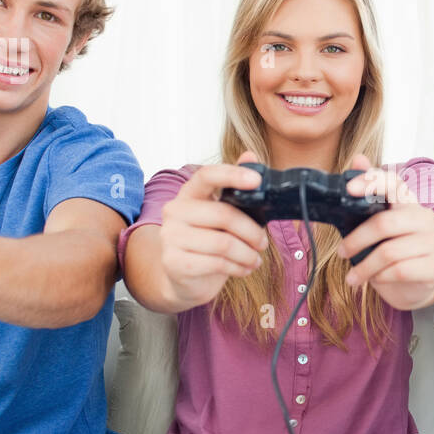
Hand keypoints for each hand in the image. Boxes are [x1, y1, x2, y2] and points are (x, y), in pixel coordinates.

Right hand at [157, 152, 268, 309]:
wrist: (183, 277)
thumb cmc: (208, 241)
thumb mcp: (223, 214)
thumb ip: (236, 189)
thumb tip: (250, 155)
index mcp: (189, 194)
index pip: (206, 175)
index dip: (232, 175)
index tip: (256, 180)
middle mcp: (175, 211)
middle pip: (223, 214)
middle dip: (252, 231)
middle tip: (263, 242)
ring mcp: (170, 236)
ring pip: (223, 243)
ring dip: (248, 254)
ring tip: (255, 259)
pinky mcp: (174, 262)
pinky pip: (217, 263)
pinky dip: (238, 268)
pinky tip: (243, 269)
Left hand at [336, 155, 433, 309]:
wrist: (415, 285)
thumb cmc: (391, 252)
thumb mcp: (374, 226)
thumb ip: (365, 197)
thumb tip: (357, 158)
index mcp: (408, 202)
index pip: (393, 182)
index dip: (371, 182)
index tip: (348, 189)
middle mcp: (424, 217)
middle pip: (384, 223)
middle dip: (357, 240)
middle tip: (341, 252)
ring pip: (390, 252)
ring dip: (365, 267)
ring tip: (353, 277)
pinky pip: (401, 270)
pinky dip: (381, 278)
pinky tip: (375, 281)